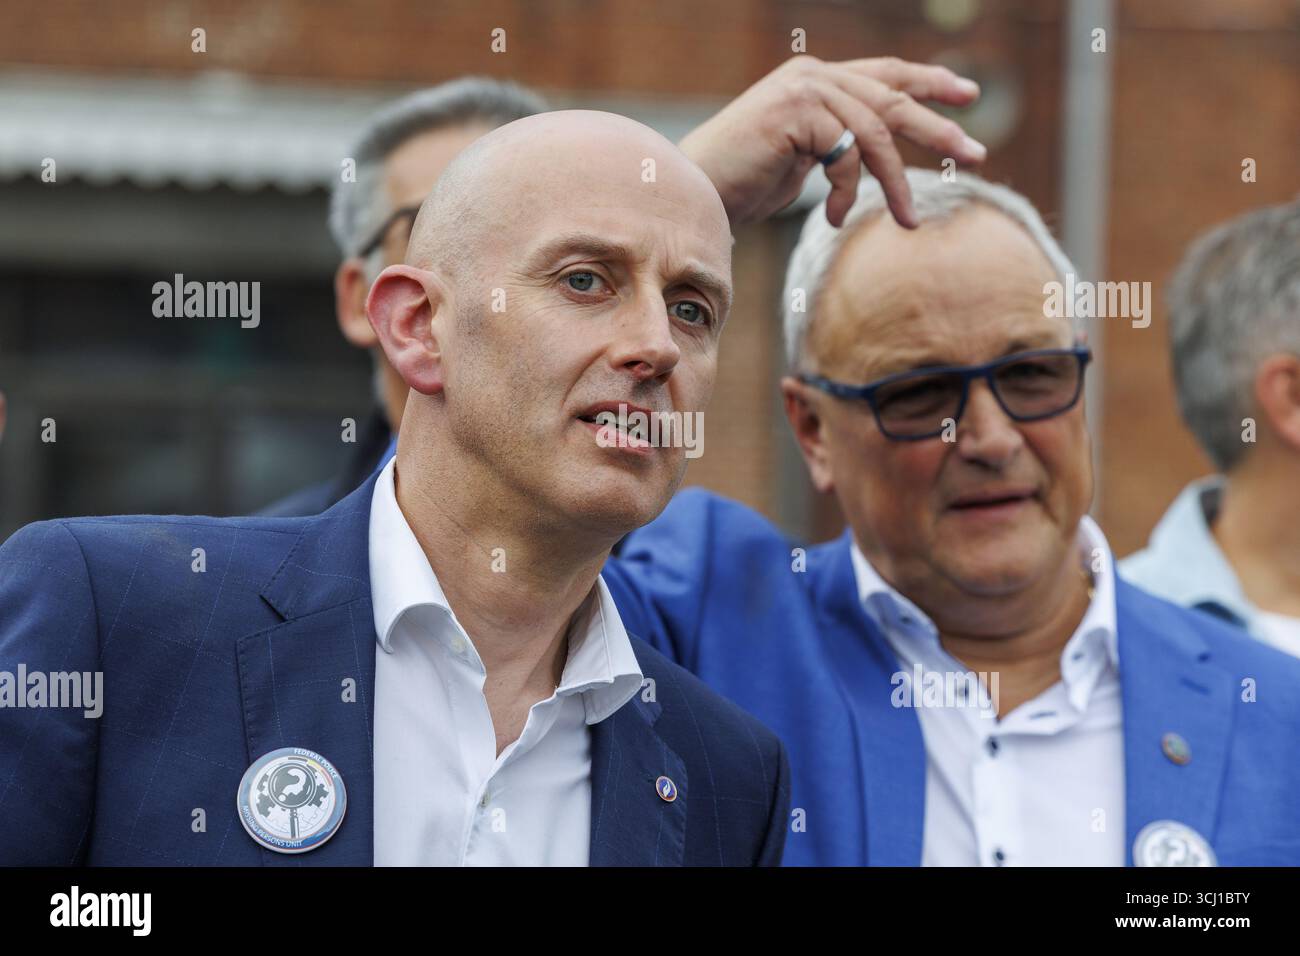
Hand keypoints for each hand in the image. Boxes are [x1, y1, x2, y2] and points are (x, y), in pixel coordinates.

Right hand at [679, 55, 985, 228]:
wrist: (694, 192)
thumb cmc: (742, 185)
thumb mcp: (802, 158)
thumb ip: (837, 143)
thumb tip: (877, 157)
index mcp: (817, 79)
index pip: (886, 73)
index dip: (929, 80)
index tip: (968, 95)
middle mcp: (813, 75)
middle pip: (893, 98)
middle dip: (938, 128)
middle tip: (977, 153)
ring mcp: (804, 89)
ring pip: (875, 132)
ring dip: (897, 182)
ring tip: (910, 220)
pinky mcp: (795, 112)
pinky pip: (846, 154)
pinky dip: (848, 192)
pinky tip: (836, 218)